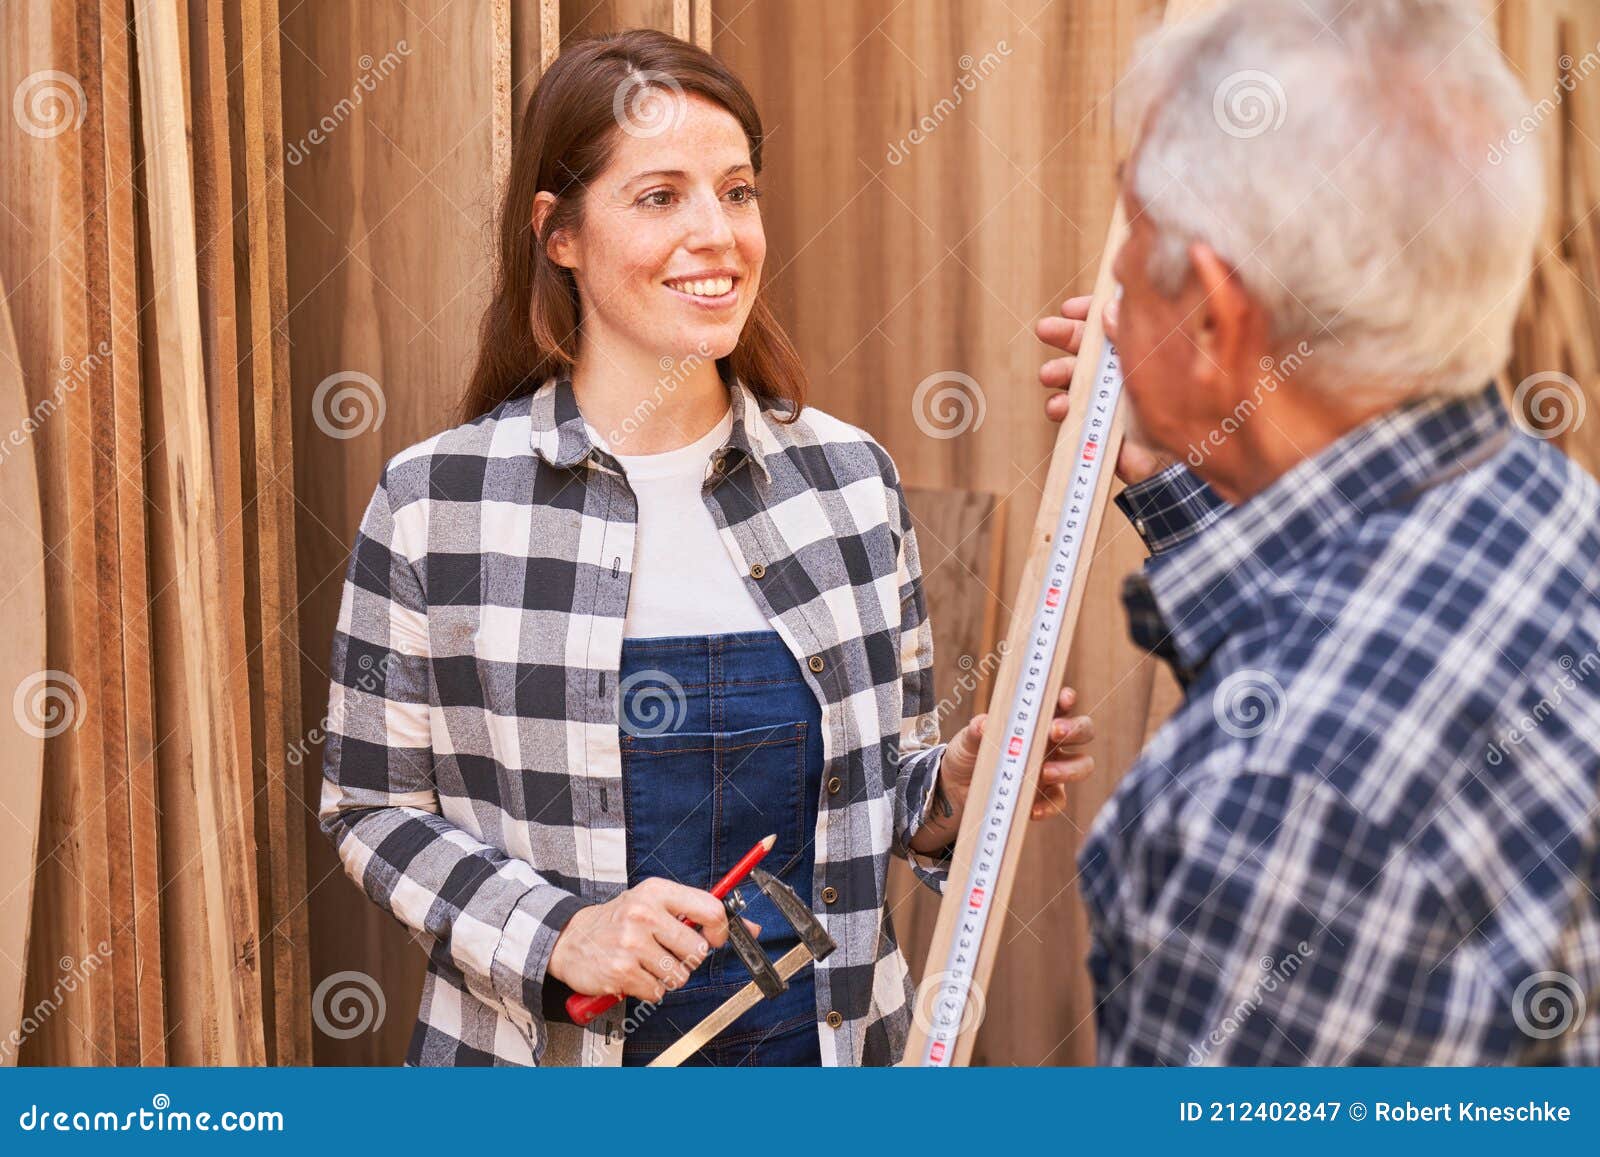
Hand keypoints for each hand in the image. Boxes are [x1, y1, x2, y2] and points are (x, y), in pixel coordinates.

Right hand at [548, 877, 758, 1002]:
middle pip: (697, 950)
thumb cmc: (619, 920)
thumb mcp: (655, 902)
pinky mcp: (621, 971)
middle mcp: (644, 913)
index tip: (716, 938)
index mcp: (657, 891)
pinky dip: (649, 989)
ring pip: (679, 975)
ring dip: (667, 976)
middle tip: (668, 951)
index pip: (710, 909)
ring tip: (648, 963)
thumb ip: (699, 912)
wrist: (571, 938)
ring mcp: (631, 943)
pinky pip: (657, 992)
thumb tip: (751, 926)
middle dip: (688, 959)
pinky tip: (635, 974)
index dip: (721, 931)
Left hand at [936, 685, 1095, 821]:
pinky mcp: (1045, 796)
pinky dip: (1048, 805)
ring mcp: (1052, 769)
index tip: (1064, 698)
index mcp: (1036, 721)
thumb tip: (984, 724)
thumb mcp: (967, 739)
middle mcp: (1051, 743)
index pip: (1060, 704)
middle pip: (1083, 731)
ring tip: (1045, 772)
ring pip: (1082, 765)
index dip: (1067, 698)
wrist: (957, 788)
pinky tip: (1033, 808)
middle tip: (1055, 732)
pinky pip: (1058, 800)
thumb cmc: (969, 754)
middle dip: (1075, 729)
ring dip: (1070, 768)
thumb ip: (977, 730)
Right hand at [1036, 295, 1172, 485]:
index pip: (1109, 324)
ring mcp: (1105, 400)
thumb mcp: (1163, 362)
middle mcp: (1118, 373)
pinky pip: (1070, 416)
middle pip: (1085, 347)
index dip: (1087, 313)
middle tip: (1046, 330)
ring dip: (1057, 372)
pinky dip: (1059, 409)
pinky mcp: (1096, 426)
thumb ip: (1138, 337)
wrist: (1183, 457)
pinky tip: (1059, 407)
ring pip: (1073, 379)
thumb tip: (1110, 310)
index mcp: (1136, 352)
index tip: (1070, 309)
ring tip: (1049, 374)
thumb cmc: (1182, 408)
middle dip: (1063, 336)